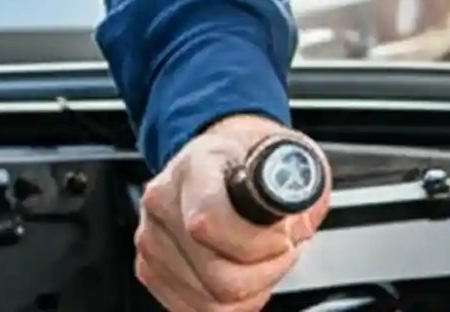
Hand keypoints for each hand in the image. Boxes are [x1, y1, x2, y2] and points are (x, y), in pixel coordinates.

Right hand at [135, 115, 332, 310]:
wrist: (225, 156)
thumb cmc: (254, 156)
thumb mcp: (287, 153)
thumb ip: (299, 187)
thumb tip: (297, 223)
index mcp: (196, 165)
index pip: (209, 221)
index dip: (259, 242)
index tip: (286, 234)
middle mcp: (164, 202)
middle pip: (217, 275)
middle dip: (268, 270)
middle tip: (286, 248)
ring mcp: (152, 239)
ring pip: (211, 301)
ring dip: (254, 289)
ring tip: (268, 258)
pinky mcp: (150, 269)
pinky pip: (198, 310)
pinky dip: (234, 302)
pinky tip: (246, 271)